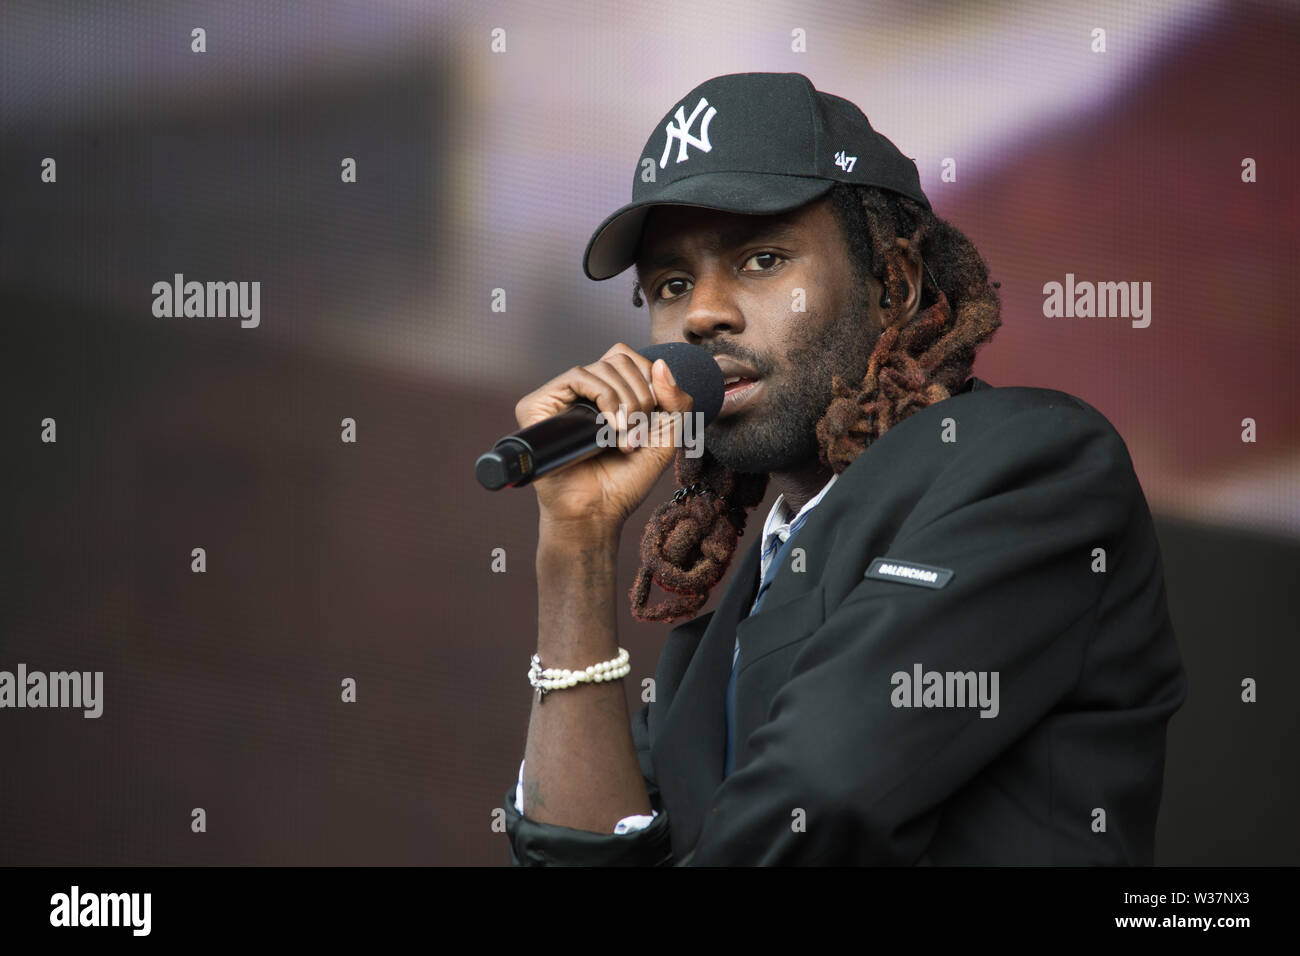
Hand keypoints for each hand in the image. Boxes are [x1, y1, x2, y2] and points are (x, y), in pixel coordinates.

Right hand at [513, 342, 694, 531]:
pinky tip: (610, 426)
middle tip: (638, 433)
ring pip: (602, 366)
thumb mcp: (666, 438)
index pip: (629, 357)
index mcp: (607, 392)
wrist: (598, 511)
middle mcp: (582, 391)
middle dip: (641, 395)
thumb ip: (676, 401)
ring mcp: (560, 396)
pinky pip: (577, 375)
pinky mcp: (539, 405)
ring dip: (626, 402)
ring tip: (624, 437)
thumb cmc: (626, 479)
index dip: (649, 379)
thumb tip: (659, 364)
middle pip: (619, 357)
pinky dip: (604, 396)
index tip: (654, 416)